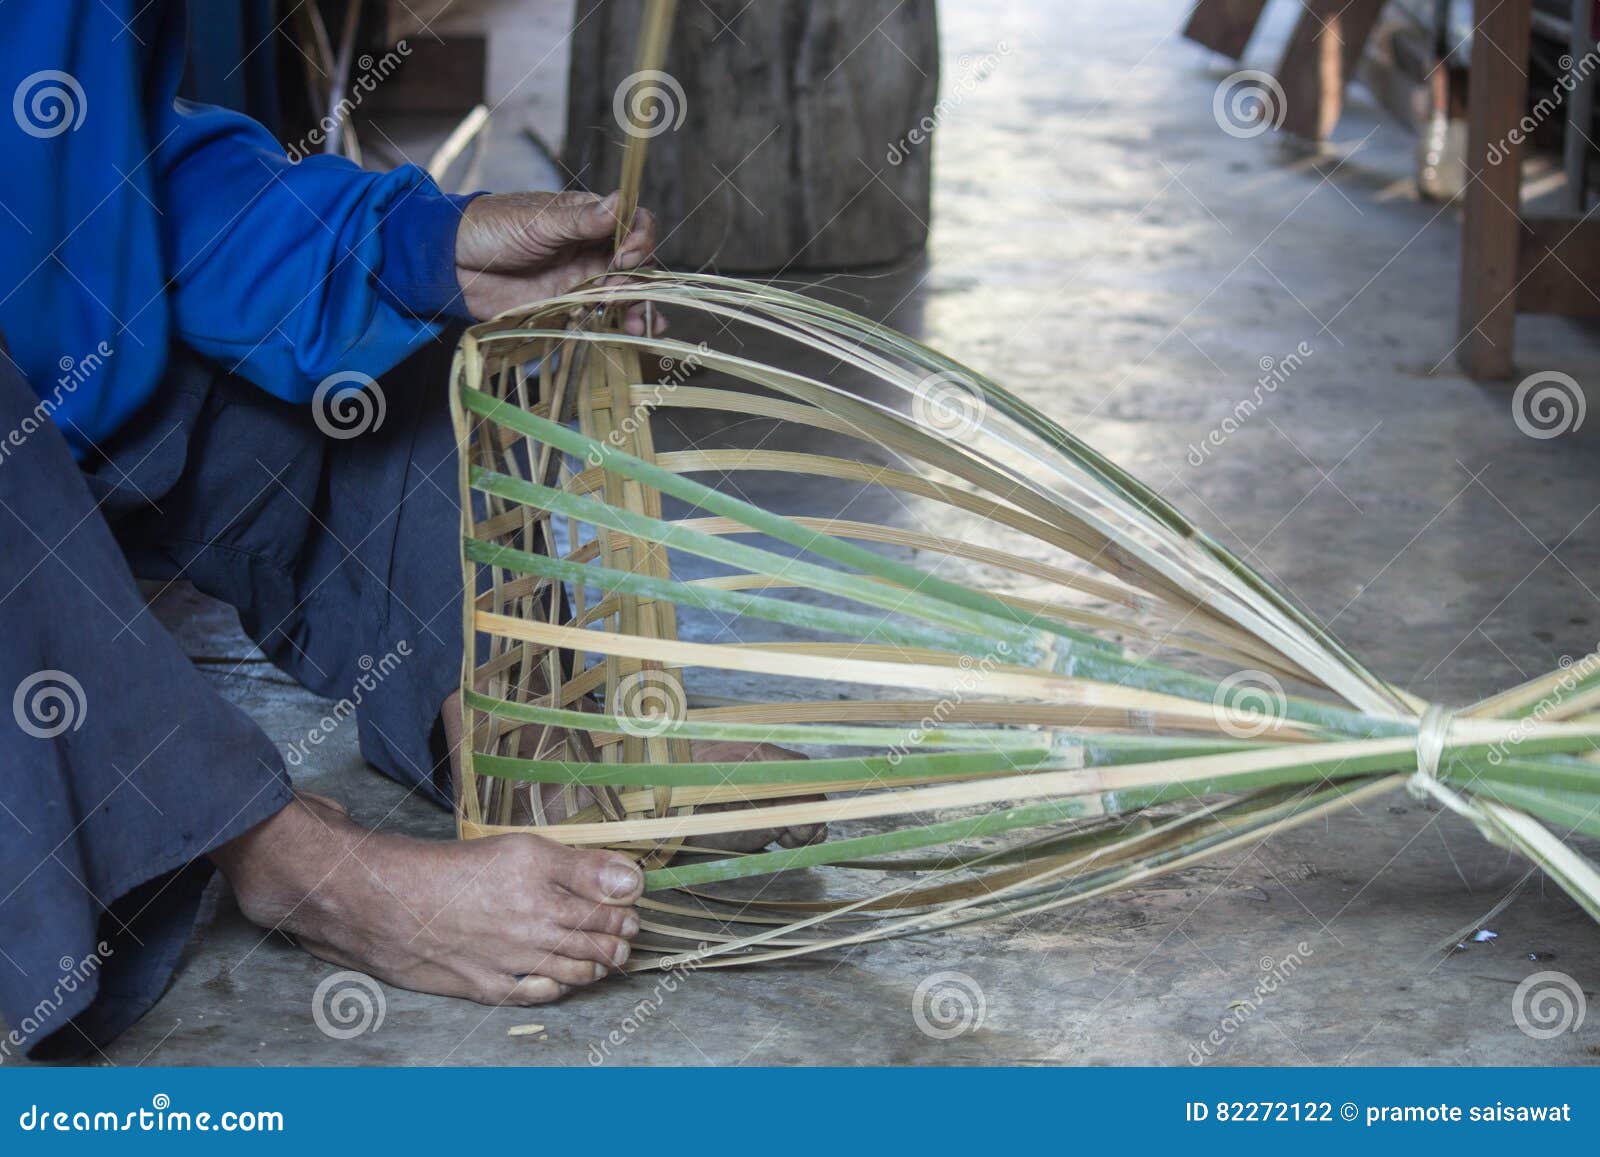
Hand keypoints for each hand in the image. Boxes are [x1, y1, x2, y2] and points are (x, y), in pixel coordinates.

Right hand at [213, 791, 642, 1004]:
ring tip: (610, 960)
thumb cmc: (451, 869)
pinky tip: (567, 983)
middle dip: (618, 942)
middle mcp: (537, 937)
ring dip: (597, 967)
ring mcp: (513, 965)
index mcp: (550, 897)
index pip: (607, 911)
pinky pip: (536, 994)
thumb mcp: (522, 850)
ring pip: (571, 972)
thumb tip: (634, 881)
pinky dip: (559, 989)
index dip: (626, 911)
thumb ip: (583, 867)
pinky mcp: (486, 987)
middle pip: (594, 945)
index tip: (634, 909)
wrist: (388, 904)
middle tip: (629, 937)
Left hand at [454, 190, 662, 331]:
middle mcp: (592, 247)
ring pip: (625, 292)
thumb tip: (621, 202)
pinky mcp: (569, 305)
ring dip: (638, 307)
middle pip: (637, 262)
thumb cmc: (492, 228)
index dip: (640, 239)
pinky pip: (602, 315)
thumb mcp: (539, 221)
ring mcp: (583, 277)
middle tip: (620, 293)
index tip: (625, 256)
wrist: (454, 266)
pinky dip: (621, 324)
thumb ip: (582, 219)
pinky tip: (633, 333)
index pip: (634, 222)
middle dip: (639, 280)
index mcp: (590, 217)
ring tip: (638, 324)